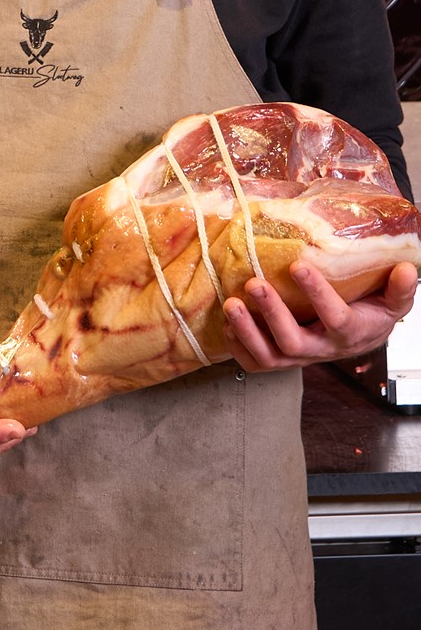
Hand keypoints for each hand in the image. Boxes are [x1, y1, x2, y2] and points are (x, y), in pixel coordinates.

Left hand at [223, 262, 417, 373]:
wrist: (360, 337)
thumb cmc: (372, 312)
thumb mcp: (393, 301)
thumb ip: (400, 289)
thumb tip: (407, 269)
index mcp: (350, 332)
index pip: (335, 317)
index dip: (317, 294)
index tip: (298, 265)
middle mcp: (322, 348)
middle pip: (294, 342)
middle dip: (272, 313)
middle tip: (254, 283)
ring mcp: (300, 357)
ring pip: (271, 357)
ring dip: (248, 332)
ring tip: (231, 304)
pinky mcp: (282, 360)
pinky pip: (257, 364)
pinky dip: (238, 347)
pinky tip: (227, 323)